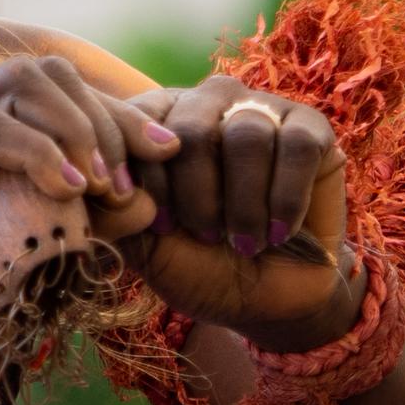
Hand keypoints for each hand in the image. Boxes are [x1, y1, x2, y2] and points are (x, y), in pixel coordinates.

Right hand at [0, 54, 166, 390]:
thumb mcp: (20, 241)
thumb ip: (79, 218)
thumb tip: (147, 206)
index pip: (52, 84)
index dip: (114, 111)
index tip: (161, 153)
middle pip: (45, 71)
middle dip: (103, 117)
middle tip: (133, 177)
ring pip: (21, 84)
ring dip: (77, 131)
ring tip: (104, 186)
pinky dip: (40, 154)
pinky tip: (71, 190)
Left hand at [118, 77, 353, 344]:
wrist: (267, 300)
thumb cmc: (197, 266)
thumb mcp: (142, 244)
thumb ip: (110, 209)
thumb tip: (93, 182)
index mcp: (155, 121)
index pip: (135, 122)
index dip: (146, 179)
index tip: (161, 227)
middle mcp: (206, 104)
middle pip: (191, 126)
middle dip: (195, 193)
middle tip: (205, 236)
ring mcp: (260, 110)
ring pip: (246, 134)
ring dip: (242, 202)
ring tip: (242, 242)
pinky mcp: (311, 129)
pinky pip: (297, 146)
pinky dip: (284, 199)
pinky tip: (277, 232)